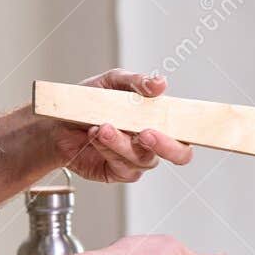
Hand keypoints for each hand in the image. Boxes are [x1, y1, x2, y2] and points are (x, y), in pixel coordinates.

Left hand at [54, 69, 193, 183]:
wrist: (57, 121)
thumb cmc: (89, 102)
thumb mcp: (112, 82)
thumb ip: (137, 82)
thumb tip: (160, 83)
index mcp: (160, 121)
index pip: (188, 131)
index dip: (197, 131)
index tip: (185, 122)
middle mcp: (154, 144)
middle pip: (178, 154)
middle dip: (164, 144)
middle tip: (145, 133)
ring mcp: (136, 161)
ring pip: (142, 158)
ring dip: (120, 142)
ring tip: (101, 126)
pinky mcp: (116, 173)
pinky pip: (120, 165)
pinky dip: (107, 148)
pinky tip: (95, 135)